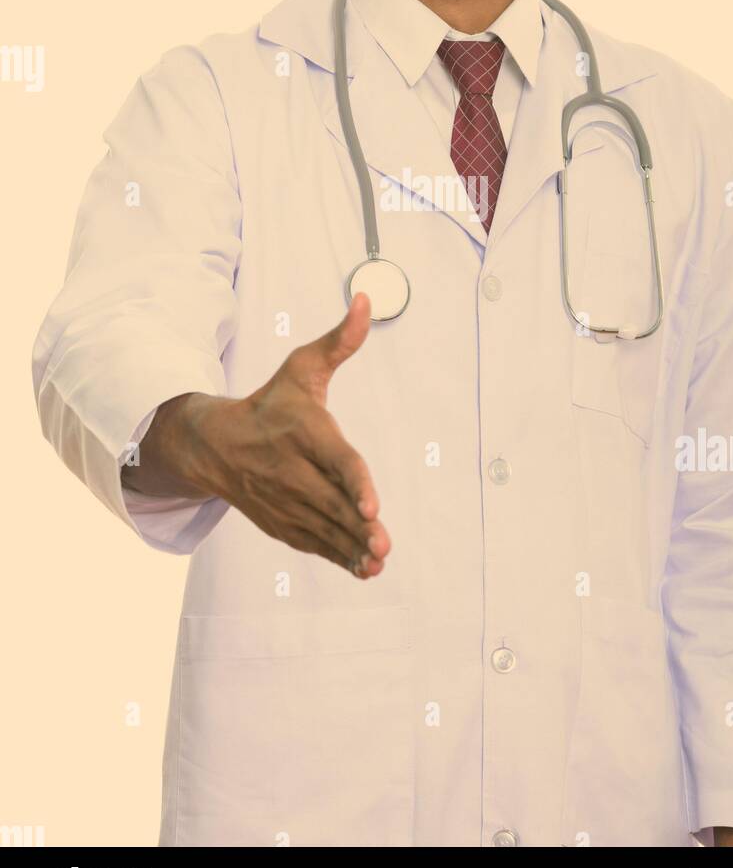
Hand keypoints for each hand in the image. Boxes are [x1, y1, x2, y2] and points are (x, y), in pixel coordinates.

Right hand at [152, 292, 388, 577]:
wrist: (213, 443)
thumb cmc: (269, 403)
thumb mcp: (301, 367)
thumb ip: (340, 340)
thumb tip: (369, 299)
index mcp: (303, 432)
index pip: (335, 459)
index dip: (354, 483)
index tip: (373, 506)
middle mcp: (292, 471)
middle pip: (330, 503)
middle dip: (357, 526)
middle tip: (384, 544)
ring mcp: (285, 501)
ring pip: (323, 529)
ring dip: (351, 548)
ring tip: (378, 560)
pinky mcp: (282, 522)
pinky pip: (312, 543)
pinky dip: (337, 557)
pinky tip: (364, 568)